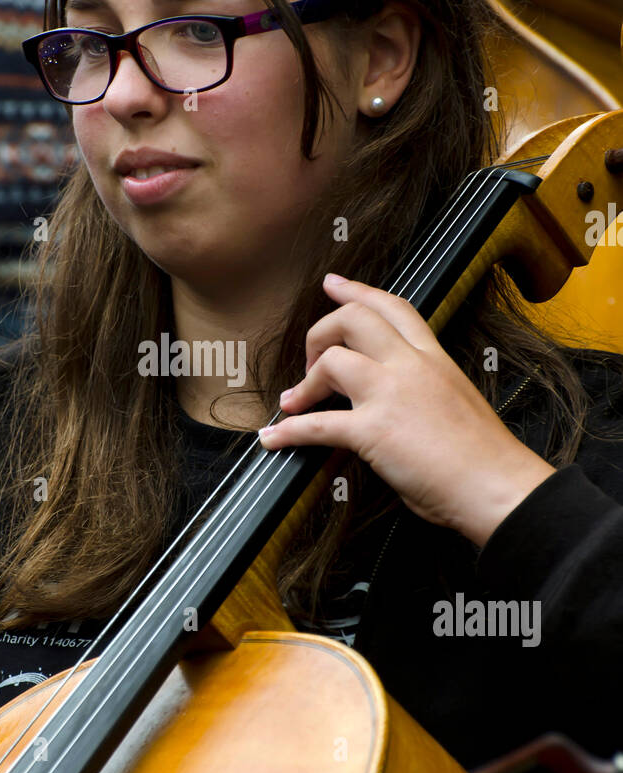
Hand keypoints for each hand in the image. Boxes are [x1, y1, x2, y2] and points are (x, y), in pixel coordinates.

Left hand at [258, 276, 554, 547]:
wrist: (498, 487)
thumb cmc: (484, 458)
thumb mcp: (457, 402)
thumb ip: (423, 390)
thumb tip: (393, 403)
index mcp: (434, 359)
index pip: (393, 308)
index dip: (358, 292)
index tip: (334, 285)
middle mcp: (411, 367)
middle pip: (354, 320)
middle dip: (321, 333)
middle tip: (311, 360)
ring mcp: (391, 395)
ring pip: (332, 362)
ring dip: (304, 383)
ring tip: (295, 403)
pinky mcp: (374, 431)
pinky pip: (317, 424)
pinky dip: (288, 432)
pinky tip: (274, 439)